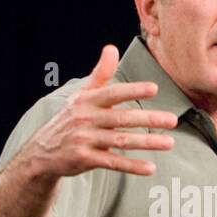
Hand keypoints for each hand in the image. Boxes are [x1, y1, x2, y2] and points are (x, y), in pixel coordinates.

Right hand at [19, 45, 176, 180]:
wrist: (43, 151)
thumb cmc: (70, 119)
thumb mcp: (82, 95)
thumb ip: (100, 74)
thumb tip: (112, 47)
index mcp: (86, 100)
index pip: (112, 93)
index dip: (133, 90)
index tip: (154, 88)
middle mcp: (85, 118)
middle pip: (122, 118)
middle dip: (149, 119)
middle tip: (173, 120)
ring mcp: (84, 139)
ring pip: (121, 140)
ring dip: (147, 142)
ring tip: (169, 142)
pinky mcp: (84, 159)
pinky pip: (113, 162)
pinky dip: (132, 166)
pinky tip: (150, 168)